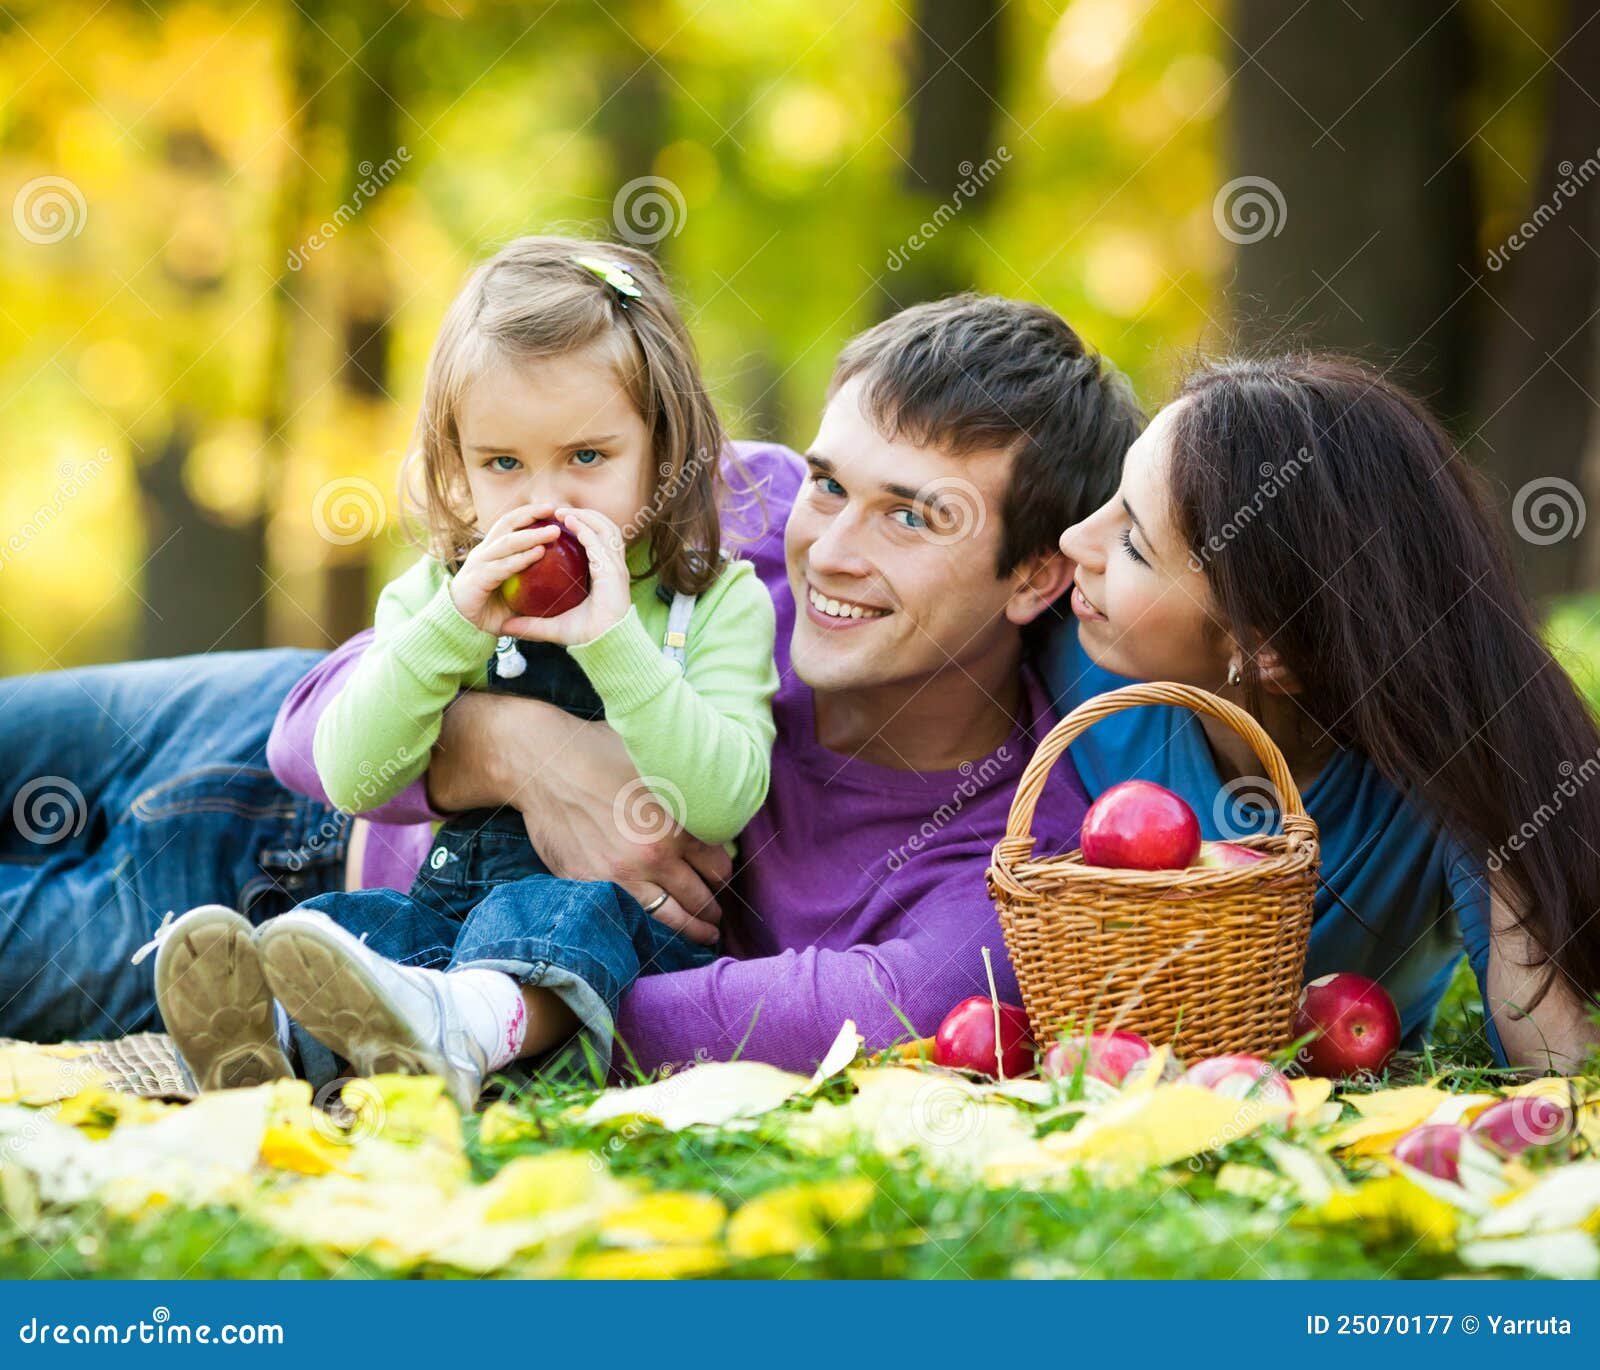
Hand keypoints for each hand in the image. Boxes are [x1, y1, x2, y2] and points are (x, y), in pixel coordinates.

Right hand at [448, 504, 560, 634]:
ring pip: (507, 542)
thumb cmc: (489, 612)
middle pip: (507, 524)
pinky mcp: (477, 579)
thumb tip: (563, 585)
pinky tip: (539, 553)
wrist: (458, 627)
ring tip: (554, 531)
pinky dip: (521, 559)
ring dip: (532, 535)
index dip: (528, 514)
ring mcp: (479, 564)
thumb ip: (532, 586)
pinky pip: (503, 566)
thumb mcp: (514, 596)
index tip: (552, 509)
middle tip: (554, 508)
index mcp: (491, 552)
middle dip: (531, 514)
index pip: (509, 524)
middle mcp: (484, 553)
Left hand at [499, 507, 632, 646]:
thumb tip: (505, 626)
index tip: (560, 521)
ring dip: (584, 516)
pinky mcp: (612, 571)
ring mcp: (616, 567)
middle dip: (585, 514)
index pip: (599, 541)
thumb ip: (532, 623)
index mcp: (606, 573)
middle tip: (558, 511)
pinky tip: (567, 521)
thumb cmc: (586, 636)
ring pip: (605, 528)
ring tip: (561, 512)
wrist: (607, 645)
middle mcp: (614, 566)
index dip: (584, 527)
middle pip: (605, 527)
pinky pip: (598, 542)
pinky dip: (584, 528)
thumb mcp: (554, 626)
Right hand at [515, 722, 730, 945]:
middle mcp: (653, 856)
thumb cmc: (600, 754)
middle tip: (718, 914)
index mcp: (675, 826)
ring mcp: (621, 876)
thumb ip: (686, 795)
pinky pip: (631, 918)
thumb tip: (714, 807)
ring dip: (693, 929)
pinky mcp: (591, 885)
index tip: (721, 876)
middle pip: (700, 897)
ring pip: (672, 918)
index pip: (718, 866)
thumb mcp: (657, 767)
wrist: (544, 765)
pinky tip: (661, 931)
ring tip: (705, 934)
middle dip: (713, 909)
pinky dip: (651, 928)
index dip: (723, 873)